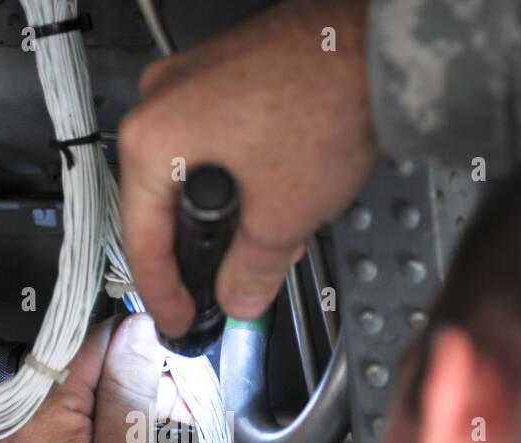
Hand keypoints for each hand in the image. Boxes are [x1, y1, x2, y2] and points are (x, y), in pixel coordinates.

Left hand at [0, 315, 161, 442]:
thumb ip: (126, 396)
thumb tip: (134, 337)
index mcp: (30, 411)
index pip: (86, 345)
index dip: (131, 350)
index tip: (157, 366)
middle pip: (62, 384)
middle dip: (110, 394)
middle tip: (152, 424)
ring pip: (43, 421)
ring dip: (83, 428)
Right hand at [118, 0, 376, 337]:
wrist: (380, 45)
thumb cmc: (328, 101)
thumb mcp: (282, 216)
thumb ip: (251, 270)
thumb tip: (239, 297)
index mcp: (153, 138)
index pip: (141, 237)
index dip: (162, 292)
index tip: (179, 319)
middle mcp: (160, 99)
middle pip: (162, 202)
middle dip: (202, 251)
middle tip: (225, 288)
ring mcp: (192, 79)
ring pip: (192, 171)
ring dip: (227, 215)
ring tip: (270, 242)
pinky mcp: (226, 70)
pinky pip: (216, 138)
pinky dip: (241, 175)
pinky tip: (277, 195)